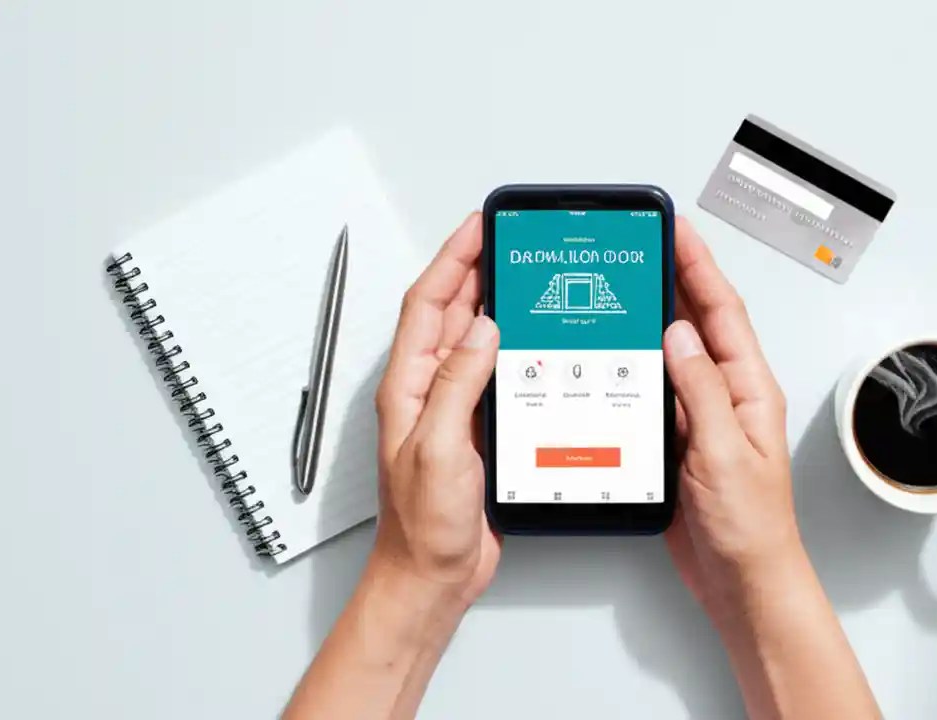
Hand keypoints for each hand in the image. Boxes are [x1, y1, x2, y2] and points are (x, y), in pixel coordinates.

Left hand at [370, 212, 500, 608]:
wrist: (432, 574)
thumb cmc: (422, 524)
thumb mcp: (439, 447)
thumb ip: (459, 386)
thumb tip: (483, 330)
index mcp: (408, 386)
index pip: (428, 305)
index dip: (452, 261)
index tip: (479, 229)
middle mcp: (426, 390)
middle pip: (449, 312)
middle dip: (474, 268)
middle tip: (505, 238)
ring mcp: (450, 408)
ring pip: (471, 338)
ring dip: (492, 301)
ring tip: (519, 272)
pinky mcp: (474, 428)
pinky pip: (491, 372)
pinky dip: (509, 346)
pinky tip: (528, 338)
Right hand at [663, 218, 798, 626]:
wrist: (742, 579)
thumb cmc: (750, 527)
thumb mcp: (725, 452)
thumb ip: (700, 391)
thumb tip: (678, 335)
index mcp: (748, 389)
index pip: (722, 312)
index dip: (698, 265)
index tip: (676, 230)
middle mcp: (727, 396)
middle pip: (698, 322)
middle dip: (673, 277)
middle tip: (643, 244)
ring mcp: (703, 418)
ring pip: (673, 354)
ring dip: (651, 319)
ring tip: (624, 286)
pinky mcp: (680, 441)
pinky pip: (656, 391)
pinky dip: (635, 367)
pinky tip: (616, 357)